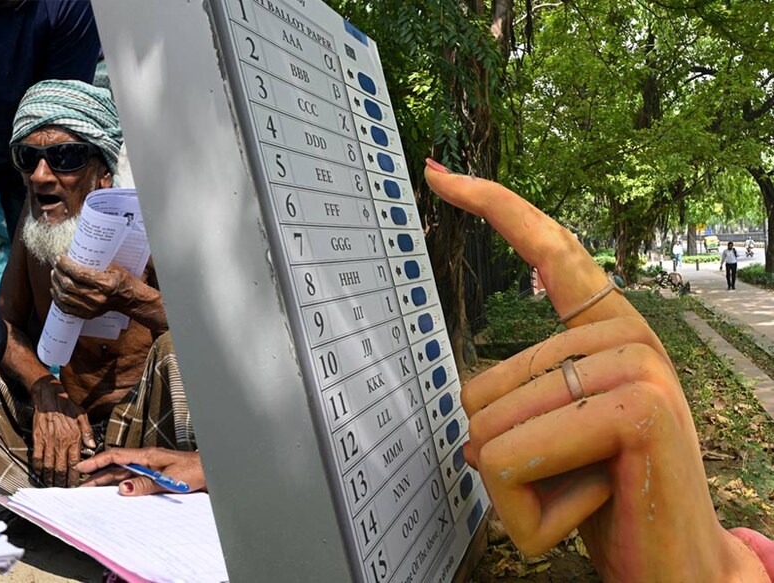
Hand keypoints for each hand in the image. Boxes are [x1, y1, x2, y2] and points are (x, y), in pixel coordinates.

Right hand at [29, 378, 95, 486]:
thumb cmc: (66, 405)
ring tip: (52, 486)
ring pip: (49, 466)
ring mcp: (47, 441)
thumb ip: (88, 432)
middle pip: (61, 468)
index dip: (75, 476)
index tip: (76, 485)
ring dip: (50, 478)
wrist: (48, 395)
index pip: (75, 463)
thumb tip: (92, 446)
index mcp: (73, 438)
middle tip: (63, 490)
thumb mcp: (82, 415)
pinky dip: (38, 468)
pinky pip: (37, 458)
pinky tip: (41, 474)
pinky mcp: (37, 439)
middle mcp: (60, 442)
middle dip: (62, 482)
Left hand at [50, 255, 133, 318]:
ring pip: (64, 296)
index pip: (78, 273)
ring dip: (56, 284)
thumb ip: (95, 263)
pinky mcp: (87, 314)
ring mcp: (91, 308)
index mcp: (104, 284)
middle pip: (69, 285)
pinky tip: (55, 290)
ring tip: (54, 275)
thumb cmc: (122, 280)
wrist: (129, 299)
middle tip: (56, 265)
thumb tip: (75, 254)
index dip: (66, 265)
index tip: (60, 258)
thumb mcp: (112, 267)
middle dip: (58, 273)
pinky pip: (66, 308)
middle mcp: (96, 298)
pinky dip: (57, 298)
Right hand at [76, 447, 205, 495]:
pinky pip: (134, 479)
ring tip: (91, 489)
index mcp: (146, 456)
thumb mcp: (168, 479)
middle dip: (97, 475)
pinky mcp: (155, 476)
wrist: (210, 471)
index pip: (115, 456)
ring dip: (107, 481)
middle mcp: (146, 460)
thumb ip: (145, 484)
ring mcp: (150, 468)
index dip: (97, 462)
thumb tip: (122, 488)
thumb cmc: (193, 471)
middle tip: (80, 485)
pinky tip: (116, 492)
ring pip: (123, 473)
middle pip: (116, 467)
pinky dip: (122, 485)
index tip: (81, 468)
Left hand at [424, 160, 766, 580]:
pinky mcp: (638, 406)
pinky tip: (588, 505)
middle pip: (479, 388)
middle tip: (570, 479)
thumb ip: (515, 401)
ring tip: (584, 493)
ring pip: (491, 428)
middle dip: (502, 455)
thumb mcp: (545, 439)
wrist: (670, 563)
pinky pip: (513, 453)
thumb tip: (472, 419)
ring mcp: (636, 363)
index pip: (546, 245)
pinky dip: (528, 504)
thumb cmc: (602, 497)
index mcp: (604, 327)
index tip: (437, 172)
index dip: (490, 204)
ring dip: (518, 485)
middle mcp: (624, 332)